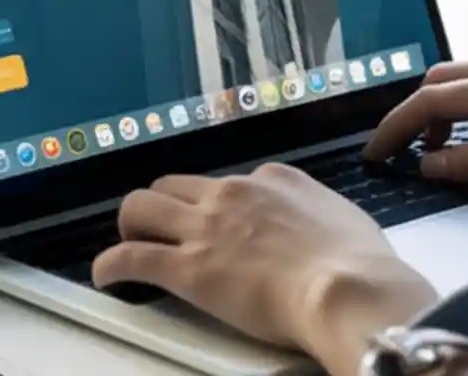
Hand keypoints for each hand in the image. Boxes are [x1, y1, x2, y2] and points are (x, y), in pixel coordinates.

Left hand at [92, 163, 436, 375]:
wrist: (348, 287)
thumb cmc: (361, 264)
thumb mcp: (346, 218)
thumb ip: (321, 215)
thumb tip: (321, 228)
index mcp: (274, 180)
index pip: (230, 182)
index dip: (218, 204)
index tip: (219, 223)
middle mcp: (232, 194)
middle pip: (174, 185)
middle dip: (164, 205)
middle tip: (163, 229)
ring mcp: (206, 228)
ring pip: (141, 207)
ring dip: (132, 225)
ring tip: (130, 242)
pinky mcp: (187, 268)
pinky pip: (130, 258)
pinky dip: (110, 266)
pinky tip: (106, 275)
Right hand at [363, 58, 467, 200]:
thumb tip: (427, 164)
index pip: (431, 100)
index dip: (395, 127)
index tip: (374, 156)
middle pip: (440, 79)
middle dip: (410, 113)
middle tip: (398, 152)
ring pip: (463, 76)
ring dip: (438, 106)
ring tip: (433, 147)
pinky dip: (463, 102)